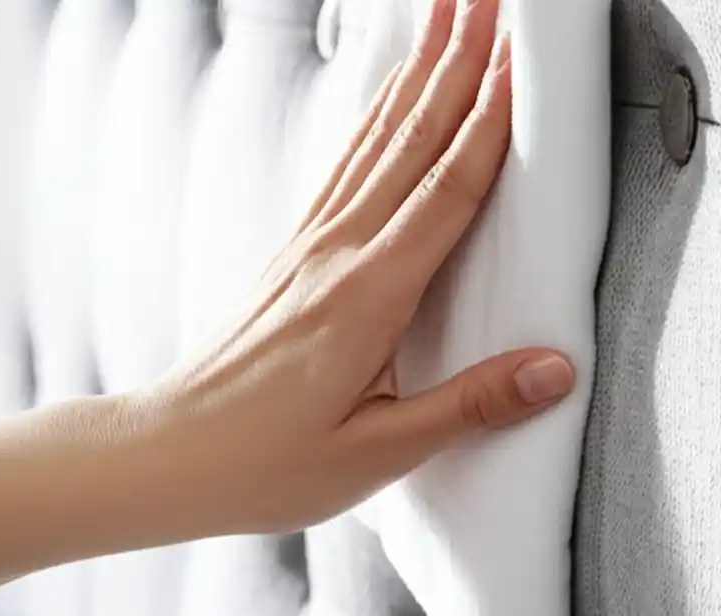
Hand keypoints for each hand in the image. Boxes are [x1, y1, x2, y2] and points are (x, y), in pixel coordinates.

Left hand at [138, 0, 573, 533]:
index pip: (447, 189)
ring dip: (420, 70)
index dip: (491, 121)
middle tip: (490, 0)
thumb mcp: (377, 453)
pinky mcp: (296, 253)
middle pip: (413, 138)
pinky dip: (378, 116)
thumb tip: (553, 371)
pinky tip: (392, 95)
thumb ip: (469, 406)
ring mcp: (312, 245)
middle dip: (458, 59)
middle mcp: (338, 253)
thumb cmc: (264, 464)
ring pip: (378, 138)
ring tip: (447, 15)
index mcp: (367, 296)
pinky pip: (348, 165)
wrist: (167, 455)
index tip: (522, 60)